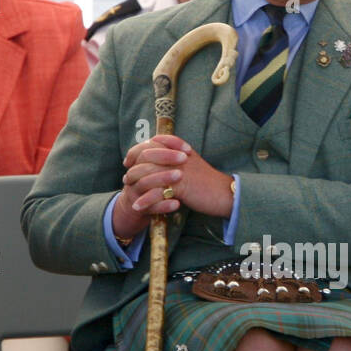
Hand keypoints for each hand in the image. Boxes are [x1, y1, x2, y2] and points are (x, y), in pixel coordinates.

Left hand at [112, 134, 231, 238]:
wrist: (224, 194)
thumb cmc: (208, 183)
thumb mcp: (192, 165)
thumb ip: (176, 160)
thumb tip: (160, 162)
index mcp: (180, 150)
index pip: (153, 143)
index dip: (138, 150)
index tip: (129, 160)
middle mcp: (177, 156)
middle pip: (147, 156)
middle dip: (133, 167)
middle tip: (126, 178)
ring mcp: (178, 170)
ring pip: (148, 173)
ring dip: (136, 183)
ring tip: (129, 192)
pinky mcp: (180, 185)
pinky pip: (156, 192)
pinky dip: (145, 200)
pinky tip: (138, 206)